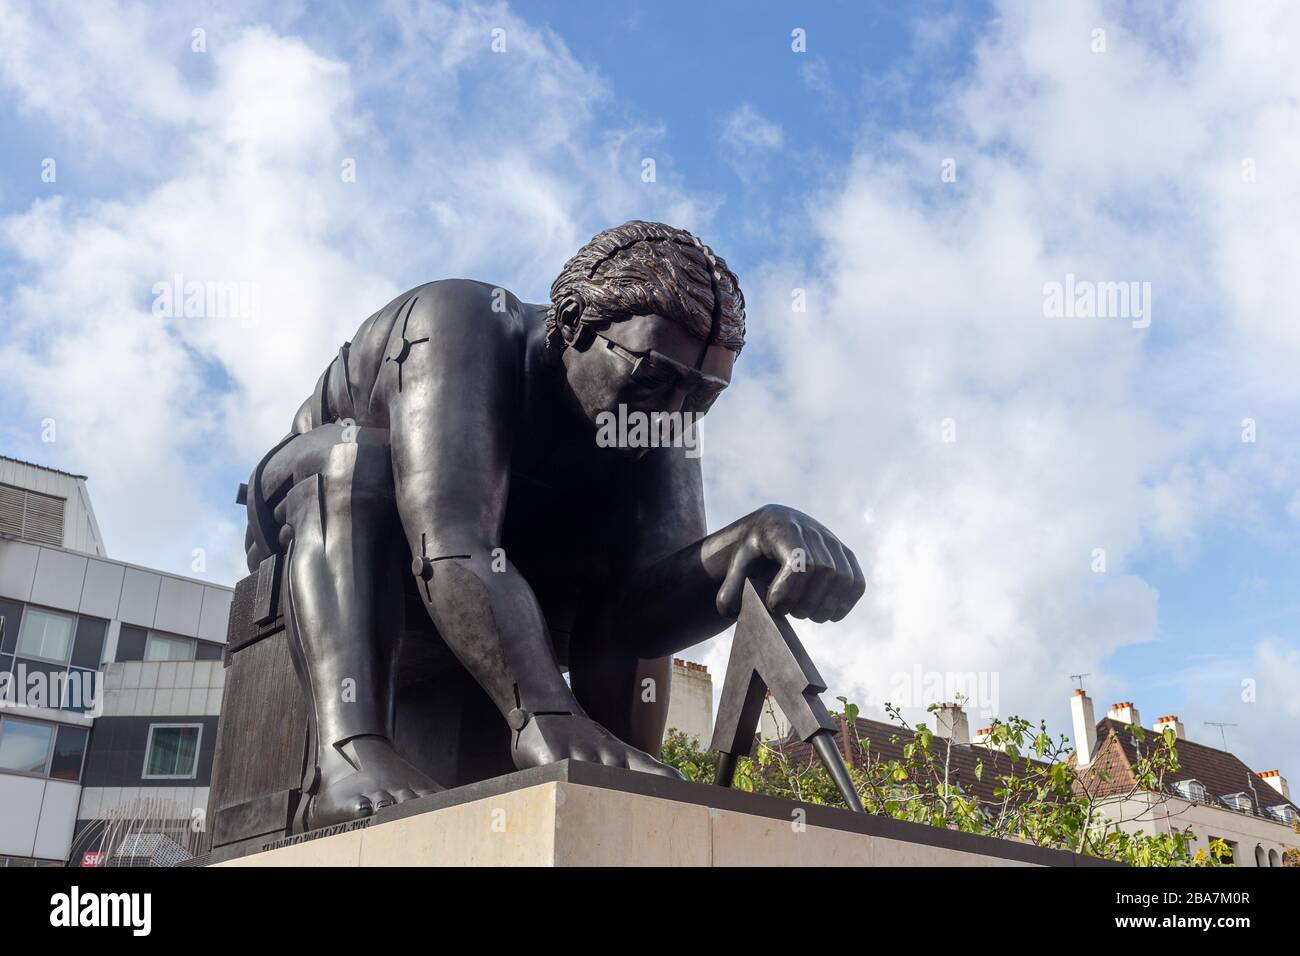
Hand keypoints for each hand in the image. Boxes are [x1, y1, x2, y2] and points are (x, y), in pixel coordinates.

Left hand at [715, 504, 865, 621]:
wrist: (771, 528)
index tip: (774, 606)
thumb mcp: (735, 564)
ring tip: (807, 615)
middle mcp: (812, 530)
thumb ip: (729, 589)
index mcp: (782, 527)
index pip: (800, 561)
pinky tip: (829, 615)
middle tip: (789, 613)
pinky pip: (856, 581)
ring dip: (827, 605)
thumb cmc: (752, 550)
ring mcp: (832, 541)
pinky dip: (846, 602)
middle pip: (824, 572)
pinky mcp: (845, 554)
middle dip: (807, 601)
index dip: (789, 591)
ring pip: (843, 578)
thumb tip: (731, 612)